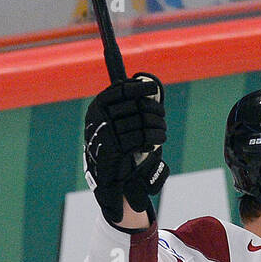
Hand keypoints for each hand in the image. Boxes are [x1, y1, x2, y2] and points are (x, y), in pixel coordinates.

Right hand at [84, 73, 169, 223]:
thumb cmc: (115, 146)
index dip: (139, 87)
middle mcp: (99, 117)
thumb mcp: (115, 122)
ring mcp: (106, 132)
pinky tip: (155, 142)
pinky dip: (152, 139)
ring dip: (157, 126)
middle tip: (162, 117)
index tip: (153, 88)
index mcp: (98, 106)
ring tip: (162, 132)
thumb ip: (127, 105)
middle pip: (136, 106)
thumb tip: (148, 85)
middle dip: (154, 111)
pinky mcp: (114, 149)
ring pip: (141, 122)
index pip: (121, 89)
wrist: (106, 177)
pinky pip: (140, 138)